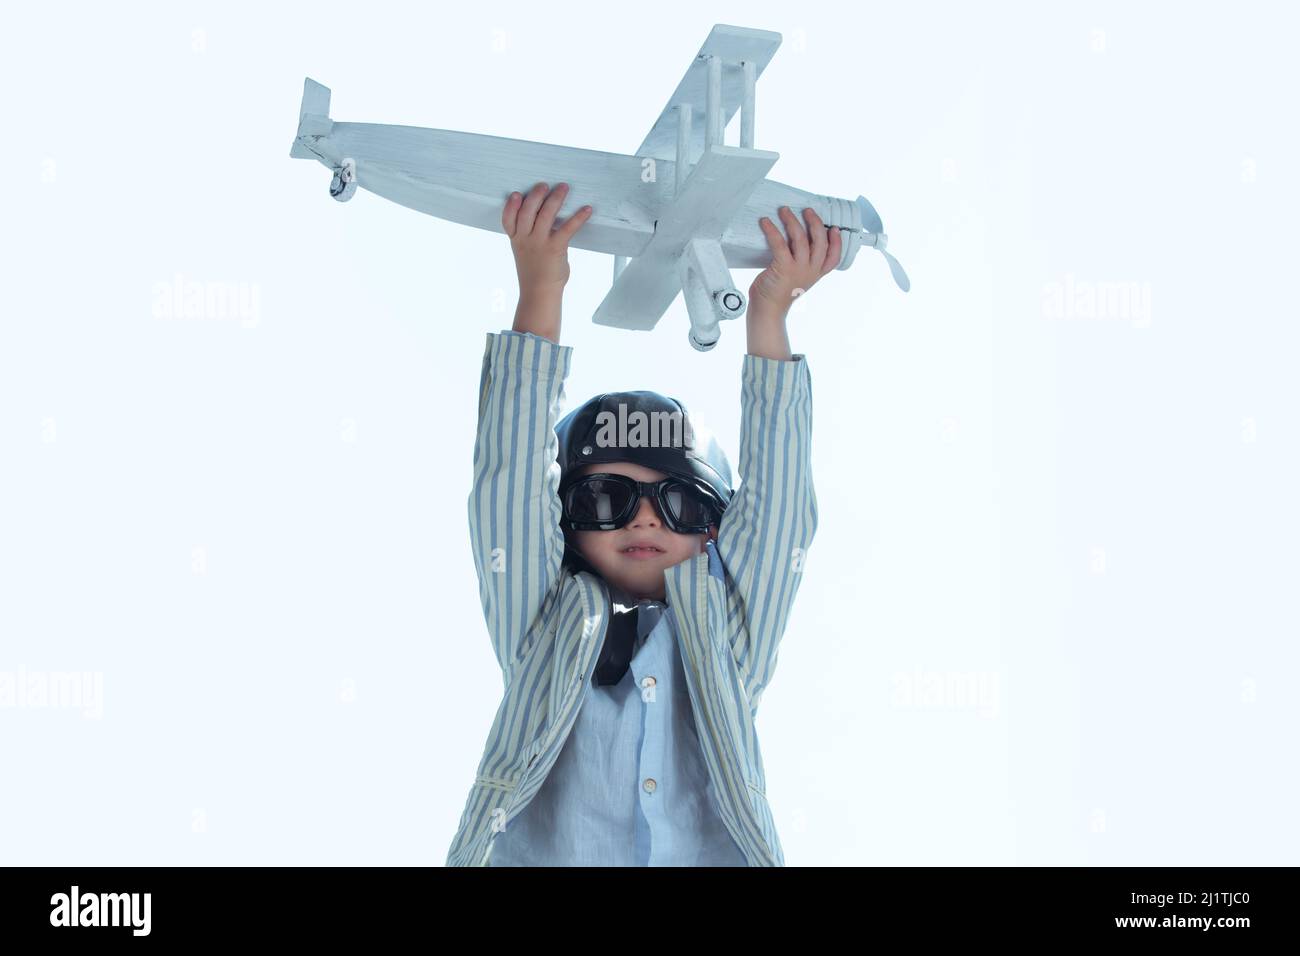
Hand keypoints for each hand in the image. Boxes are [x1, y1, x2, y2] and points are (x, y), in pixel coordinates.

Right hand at [502, 182, 591, 297]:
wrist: (540, 293)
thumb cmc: (535, 273)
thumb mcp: (526, 252)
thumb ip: (530, 236)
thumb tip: (546, 219)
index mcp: (517, 240)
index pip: (508, 219)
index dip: (510, 206)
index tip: (515, 194)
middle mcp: (525, 239)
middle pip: (527, 211)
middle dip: (536, 195)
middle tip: (544, 185)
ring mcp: (539, 243)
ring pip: (545, 214)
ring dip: (555, 198)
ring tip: (563, 187)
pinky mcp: (555, 248)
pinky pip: (568, 228)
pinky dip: (579, 217)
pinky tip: (587, 209)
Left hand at [750, 206, 841, 316]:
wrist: (768, 309)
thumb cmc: (778, 291)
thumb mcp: (797, 277)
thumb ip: (801, 262)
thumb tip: (792, 238)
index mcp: (816, 273)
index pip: (834, 257)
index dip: (837, 242)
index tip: (834, 228)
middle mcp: (811, 270)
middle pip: (820, 241)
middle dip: (814, 222)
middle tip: (806, 211)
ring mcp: (799, 269)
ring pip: (801, 238)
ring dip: (792, 221)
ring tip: (784, 210)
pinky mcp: (784, 268)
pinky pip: (780, 244)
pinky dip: (772, 230)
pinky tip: (765, 222)